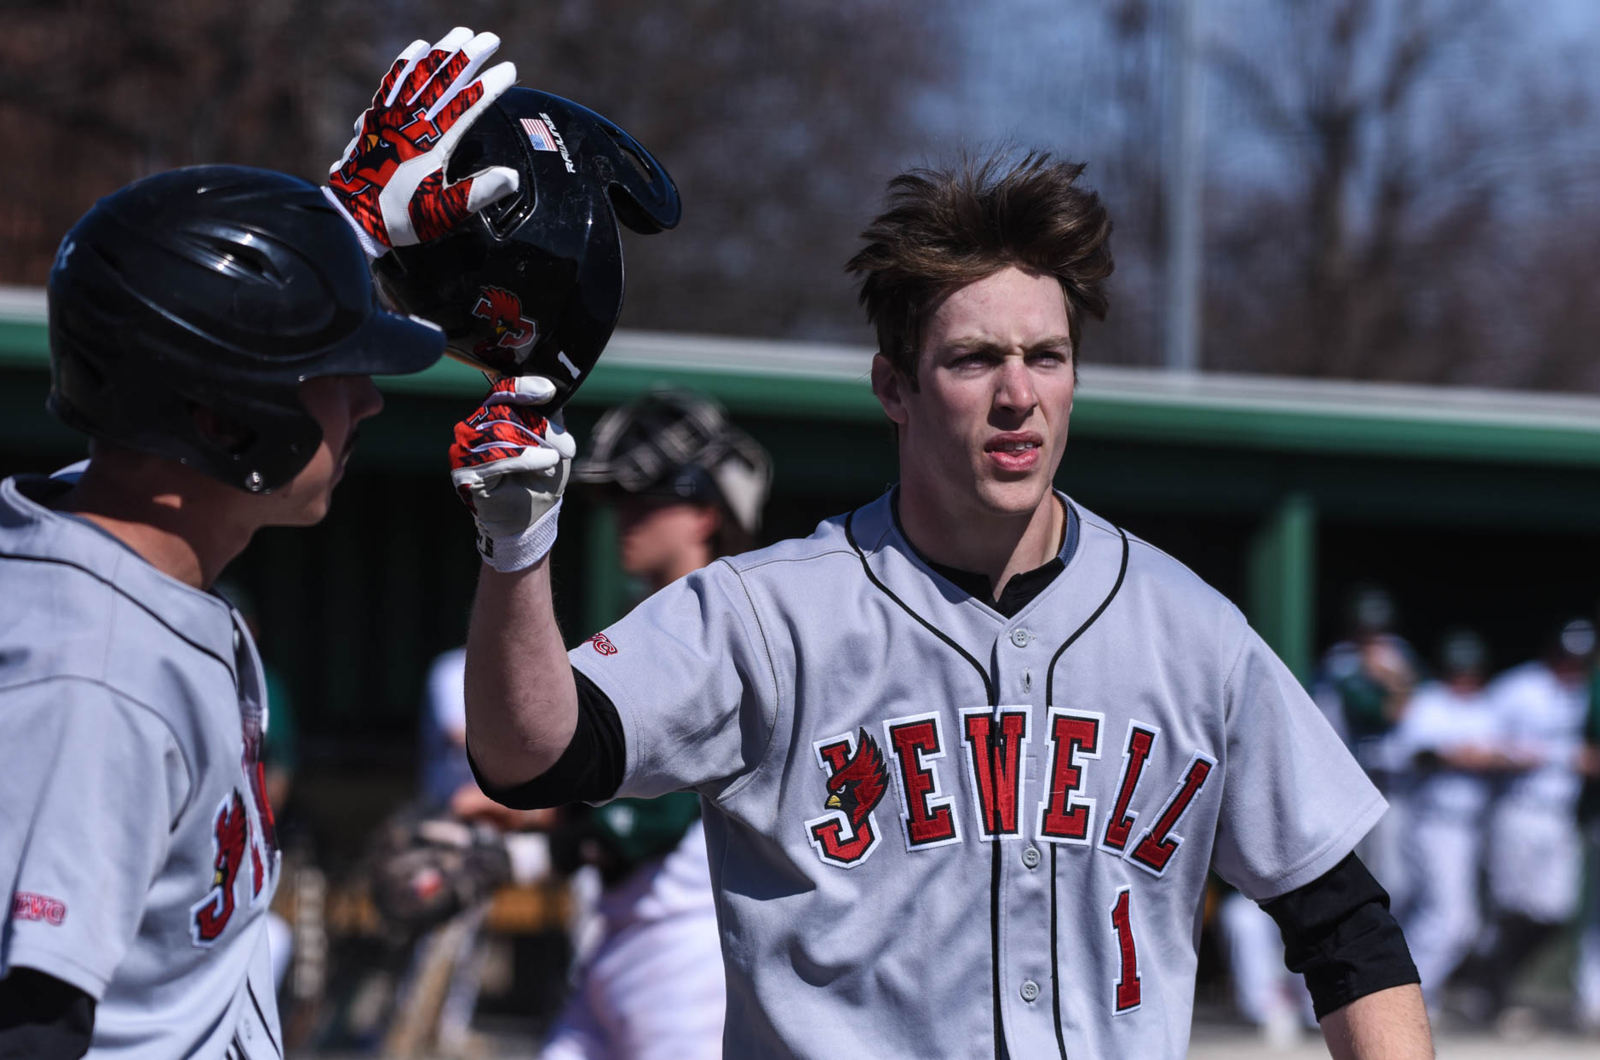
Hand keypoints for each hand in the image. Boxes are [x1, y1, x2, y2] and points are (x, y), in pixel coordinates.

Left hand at [325, 27, 518, 255]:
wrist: (352, 217)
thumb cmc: (401, 217)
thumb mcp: (444, 211)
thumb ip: (478, 193)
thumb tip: (512, 177)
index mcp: (432, 144)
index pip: (467, 106)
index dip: (490, 86)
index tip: (510, 70)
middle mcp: (411, 123)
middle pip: (444, 81)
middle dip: (470, 56)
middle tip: (492, 39)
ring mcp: (391, 116)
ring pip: (419, 74)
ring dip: (442, 51)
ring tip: (462, 34)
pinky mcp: (376, 116)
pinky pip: (393, 80)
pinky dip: (407, 62)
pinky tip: (419, 47)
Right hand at [450, 376, 575, 571]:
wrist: (534, 517)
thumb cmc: (542, 477)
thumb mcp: (553, 441)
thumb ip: (549, 414)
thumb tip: (551, 388)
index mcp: (492, 415)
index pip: (502, 391)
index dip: (523, 387)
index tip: (548, 392)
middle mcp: (474, 428)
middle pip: (505, 411)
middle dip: (540, 428)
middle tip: (566, 447)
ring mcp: (464, 450)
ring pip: (501, 432)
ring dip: (535, 446)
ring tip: (553, 461)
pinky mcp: (464, 472)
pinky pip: (497, 457)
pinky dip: (525, 460)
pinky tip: (544, 466)